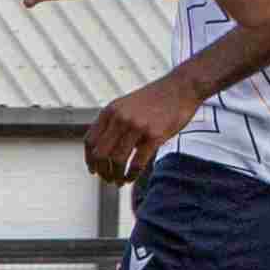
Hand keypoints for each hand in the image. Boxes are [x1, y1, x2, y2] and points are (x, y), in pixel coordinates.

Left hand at [84, 80, 199, 185]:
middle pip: (100, 153)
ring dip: (115, 175)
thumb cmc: (154, 100)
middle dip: (101, 170)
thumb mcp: (126, 105)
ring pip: (117, 160)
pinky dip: (131, 174)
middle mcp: (120, 118)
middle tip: (106, 179)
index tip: (93, 170)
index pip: (90, 141)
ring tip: (118, 182)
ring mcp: (137, 126)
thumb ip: (113, 123)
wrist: (180, 88)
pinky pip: (137, 162)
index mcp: (109, 111)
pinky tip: (130, 178)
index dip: (89, 159)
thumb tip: (103, 149)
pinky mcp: (155, 135)